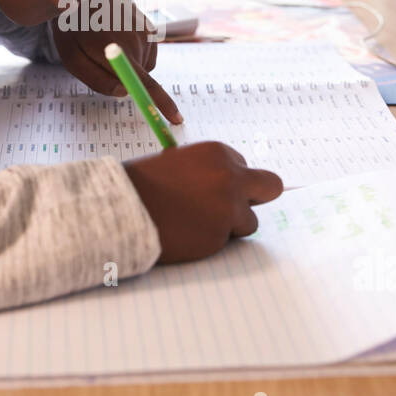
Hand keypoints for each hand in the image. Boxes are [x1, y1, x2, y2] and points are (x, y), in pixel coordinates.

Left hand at [49, 0, 182, 123]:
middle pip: (141, 77)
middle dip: (126, 79)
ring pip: (145, 66)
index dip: (161, 103)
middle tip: (98, 60)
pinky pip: (148, 53)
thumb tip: (125, 92)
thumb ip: (98, 80)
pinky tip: (118, 38)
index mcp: (116, 49)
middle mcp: (137, 39)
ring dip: (131, 66)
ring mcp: (146, 30)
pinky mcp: (149, 26)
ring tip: (107, 45)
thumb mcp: (73, 59)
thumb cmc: (73, 29)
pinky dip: (136, 54)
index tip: (176, 119)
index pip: (145, 82)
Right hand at [123, 142, 283, 262]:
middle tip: (237, 209)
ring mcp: (229, 207)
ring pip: (249, 222)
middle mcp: (230, 177)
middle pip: (270, 186)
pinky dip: (212, 241)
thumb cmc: (143, 186)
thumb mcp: (178, 164)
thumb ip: (207, 172)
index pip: (244, 168)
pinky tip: (188, 234)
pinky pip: (227, 241)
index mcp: (217, 153)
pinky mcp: (221, 235)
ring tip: (197, 225)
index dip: (230, 182)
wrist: (124, 210)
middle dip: (256, 198)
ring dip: (230, 226)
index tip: (212, 190)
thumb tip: (226, 186)